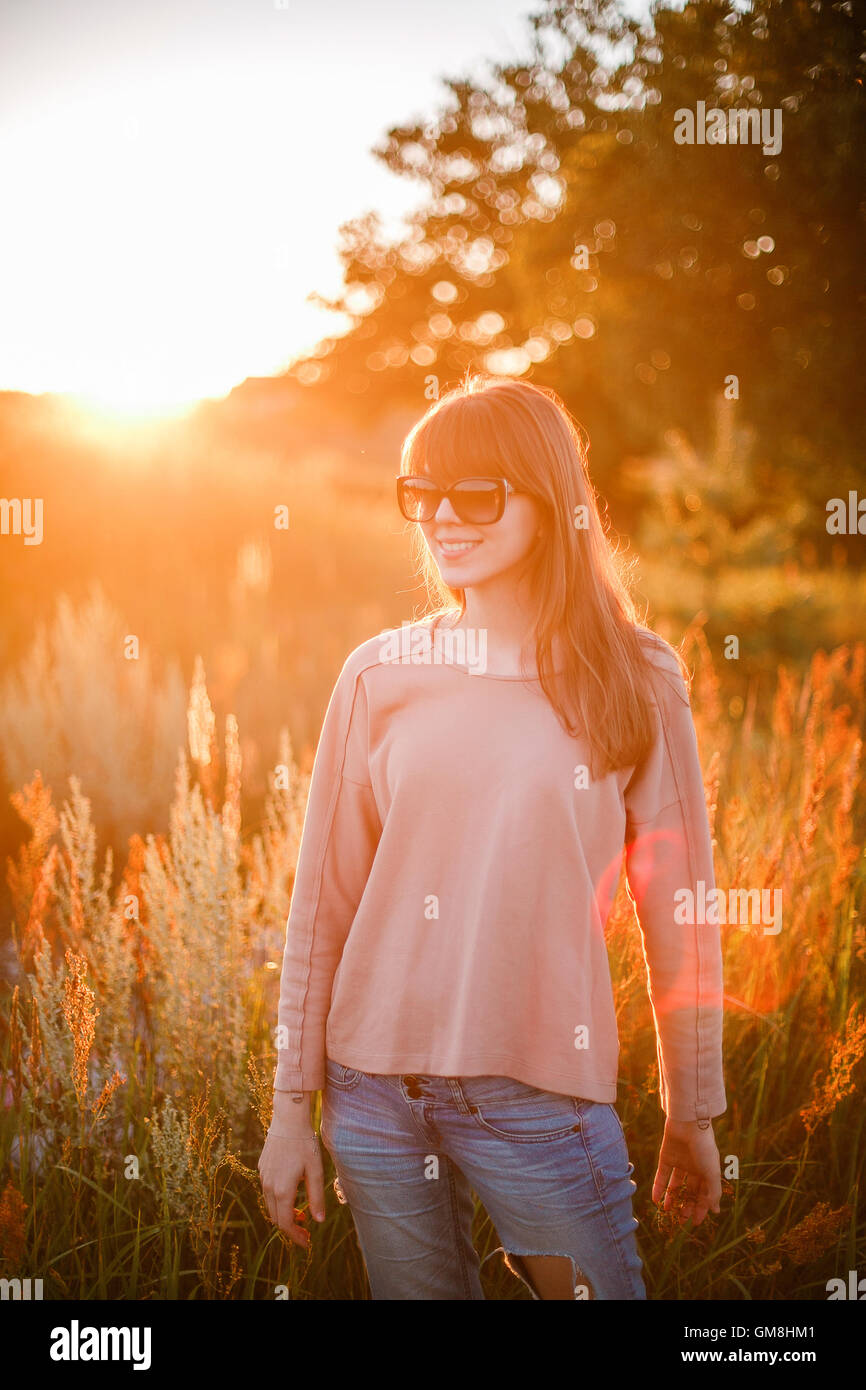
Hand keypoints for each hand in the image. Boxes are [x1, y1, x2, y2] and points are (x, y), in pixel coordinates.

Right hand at [258, 1127, 325, 1248]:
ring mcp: (263, 1177)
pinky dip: (279, 1201)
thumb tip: (318, 1221)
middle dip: (290, 1229)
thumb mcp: (316, 1171)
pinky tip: (292, 1195)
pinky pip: (268, 1192)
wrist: (288, 1120)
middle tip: (306, 1232)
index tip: (306, 1243)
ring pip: (270, 1206)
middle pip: (276, 1218)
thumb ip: (316, 1197)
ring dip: (284, 1214)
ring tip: (301, 1215)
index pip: (285, 1224)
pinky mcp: (262, 1169)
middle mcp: (269, 1187)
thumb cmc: (305, 1144)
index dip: (295, 1237)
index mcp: (283, 1190)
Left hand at [652, 1117, 721, 1227]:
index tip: (696, 1223)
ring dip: (672, 1198)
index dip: (701, 1209)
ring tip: (668, 1212)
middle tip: (681, 1221)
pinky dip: (659, 1188)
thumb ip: (713, 1192)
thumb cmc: (704, 1148)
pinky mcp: (666, 1157)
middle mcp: (694, 1168)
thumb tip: (716, 1212)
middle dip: (686, 1205)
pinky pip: (662, 1176)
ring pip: (675, 1185)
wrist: (688, 1124)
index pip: (704, 1194)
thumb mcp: (712, 1173)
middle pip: (690, 1191)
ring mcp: (679, 1162)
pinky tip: (656, 1200)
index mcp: (707, 1171)